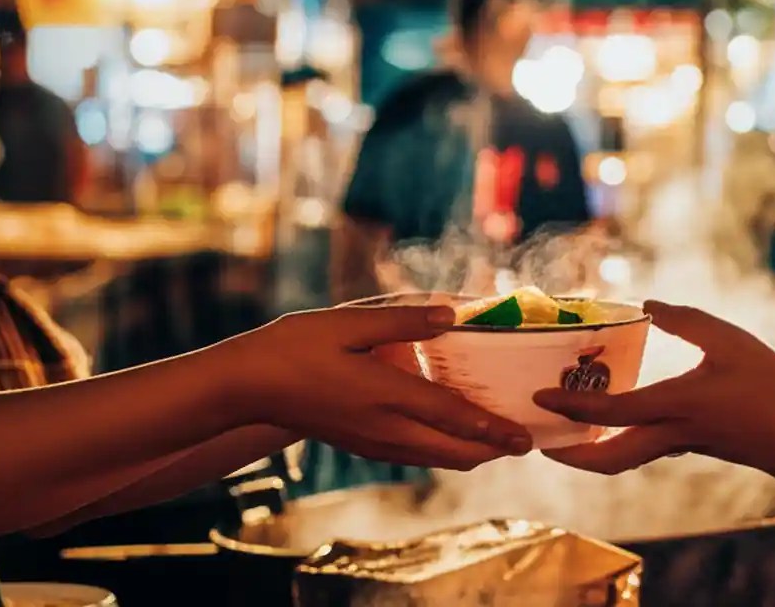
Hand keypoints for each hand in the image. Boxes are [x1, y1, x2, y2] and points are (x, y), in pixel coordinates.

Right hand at [231, 305, 531, 469]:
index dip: (493, 430)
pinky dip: (443, 451)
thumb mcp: (349, 323)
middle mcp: (385, 427)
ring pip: (435, 459)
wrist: (249, 386)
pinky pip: (415, 456)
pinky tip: (450, 436)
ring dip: (470, 454)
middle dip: (492, 451)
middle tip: (523, 441)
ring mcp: (373, 442)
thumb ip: (403, 321)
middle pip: (453, 452)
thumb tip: (451, 315)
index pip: (454, 418)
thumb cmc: (297, 347)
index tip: (524, 437)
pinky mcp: (362, 446)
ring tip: (496, 442)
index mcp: (387, 395)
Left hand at [533, 301, 774, 473]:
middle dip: (569, 456)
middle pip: (607, 460)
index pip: (610, 412)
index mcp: (674, 404)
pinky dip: (615, 442)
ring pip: (622, 461)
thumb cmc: (768, 388)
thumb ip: (688, 320)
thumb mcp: (730, 341)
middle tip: (542, 441)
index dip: (570, 406)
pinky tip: (610, 421)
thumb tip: (648, 304)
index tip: (540, 396)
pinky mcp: (688, 445)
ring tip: (565, 432)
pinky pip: (640, 450)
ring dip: (588, 454)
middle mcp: (669, 432)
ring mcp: (678, 444)